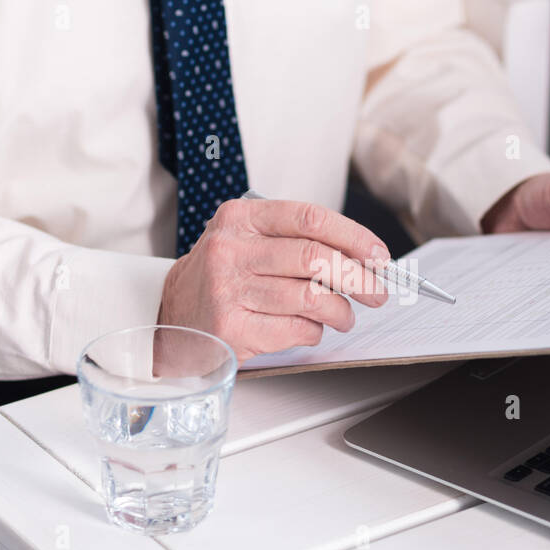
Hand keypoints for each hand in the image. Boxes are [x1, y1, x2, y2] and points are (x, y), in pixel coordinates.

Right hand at [158, 198, 388, 362]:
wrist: (171, 313)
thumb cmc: (223, 275)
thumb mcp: (248, 240)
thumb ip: (296, 241)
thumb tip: (363, 258)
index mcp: (240, 218)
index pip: (309, 219)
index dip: (354, 237)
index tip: (379, 256)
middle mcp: (231, 250)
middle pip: (315, 258)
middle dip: (358, 278)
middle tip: (375, 292)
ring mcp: (228, 291)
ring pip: (310, 298)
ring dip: (340, 311)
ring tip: (344, 316)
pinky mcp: (232, 329)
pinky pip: (295, 330)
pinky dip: (314, 331)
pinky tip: (309, 328)